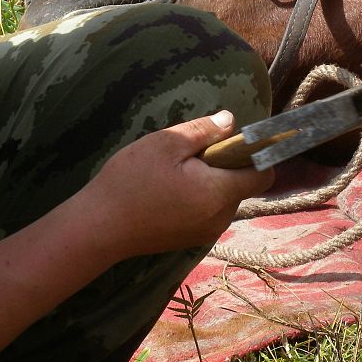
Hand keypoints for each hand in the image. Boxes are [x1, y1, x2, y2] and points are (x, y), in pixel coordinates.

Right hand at [79, 111, 273, 260]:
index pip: (263, 175)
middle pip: (242, 186)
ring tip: (176, 172)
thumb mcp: (166, 144)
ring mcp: (205, 233)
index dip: (257, 154)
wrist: (97, 228)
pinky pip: (208, 212)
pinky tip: (169, 190)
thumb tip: (231, 121)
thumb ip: (204, 131)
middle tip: (192, 154)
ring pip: (224, 199)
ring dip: (211, 182)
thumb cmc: (130, 181)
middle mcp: (220, 218)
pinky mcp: (190, 240)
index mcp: (219, 193)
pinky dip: (199, 197)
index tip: (236, 141)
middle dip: (227, 166)